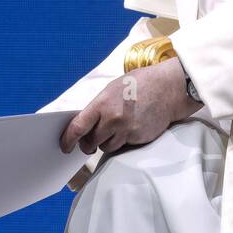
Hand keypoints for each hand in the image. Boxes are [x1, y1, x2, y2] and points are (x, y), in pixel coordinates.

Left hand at [59, 58, 201, 155]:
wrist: (168, 88)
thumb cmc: (138, 85)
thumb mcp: (112, 89)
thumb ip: (98, 107)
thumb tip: (84, 123)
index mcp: (102, 104)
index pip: (78, 127)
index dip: (68, 139)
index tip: (64, 146)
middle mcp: (113, 119)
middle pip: (91, 142)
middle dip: (88, 143)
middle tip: (90, 140)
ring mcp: (127, 130)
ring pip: (106, 147)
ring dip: (106, 143)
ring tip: (113, 130)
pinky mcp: (138, 138)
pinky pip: (123, 146)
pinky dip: (121, 142)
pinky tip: (128, 129)